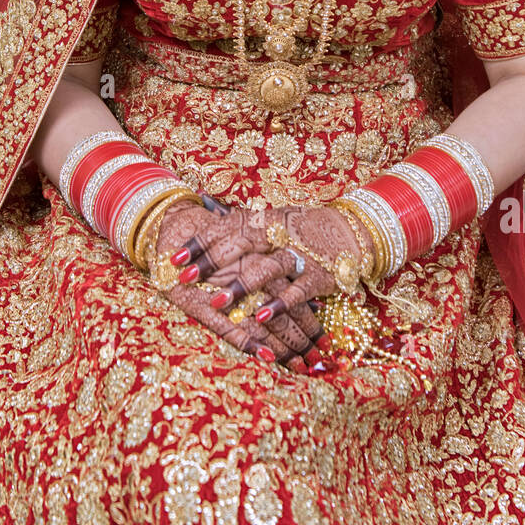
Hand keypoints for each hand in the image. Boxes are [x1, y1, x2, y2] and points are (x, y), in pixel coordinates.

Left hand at [152, 201, 331, 373]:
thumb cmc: (300, 229)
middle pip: (241, 244)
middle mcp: (279, 235)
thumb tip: (201, 208)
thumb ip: (238, 221)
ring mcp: (300, 256)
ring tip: (217, 301)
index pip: (225, 228)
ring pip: (268, 268)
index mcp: (263, 221)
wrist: (350, 232)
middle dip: (211, 262)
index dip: (199, 243)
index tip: (174, 257)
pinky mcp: (319, 276)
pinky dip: (282, 303)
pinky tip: (264, 315)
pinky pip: (298, 291)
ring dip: (241, 285)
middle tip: (185, 278)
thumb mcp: (270, 219)